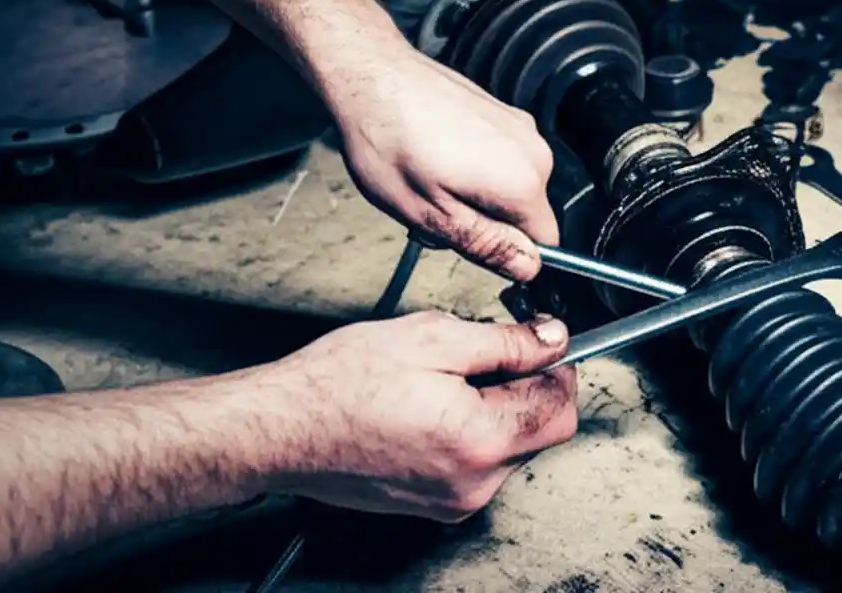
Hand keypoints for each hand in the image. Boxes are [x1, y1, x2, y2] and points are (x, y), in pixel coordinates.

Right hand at [256, 311, 576, 522]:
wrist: (280, 429)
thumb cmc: (338, 385)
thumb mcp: (434, 338)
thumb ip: (506, 342)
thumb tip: (552, 340)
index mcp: (480, 442)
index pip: (561, 409)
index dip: (558, 367)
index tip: (543, 342)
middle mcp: (472, 484)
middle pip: (539, 432)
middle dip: (524, 387)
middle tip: (483, 354)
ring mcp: (452, 501)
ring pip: (508, 447)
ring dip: (494, 409)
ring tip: (443, 381)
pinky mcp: (433, 504)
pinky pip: (476, 464)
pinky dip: (468, 431)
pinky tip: (430, 406)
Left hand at [325, 47, 558, 280]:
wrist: (372, 77)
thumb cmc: (389, 141)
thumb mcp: (430, 214)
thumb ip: (487, 245)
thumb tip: (528, 268)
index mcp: (523, 183)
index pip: (545, 244)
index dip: (510, 255)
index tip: (472, 246)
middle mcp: (534, 151)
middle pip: (527, 214)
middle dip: (489, 222)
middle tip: (437, 210)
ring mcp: (520, 127)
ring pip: (513, 186)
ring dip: (479, 195)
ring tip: (432, 180)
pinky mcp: (504, 113)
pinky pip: (503, 159)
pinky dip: (476, 166)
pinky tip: (437, 156)